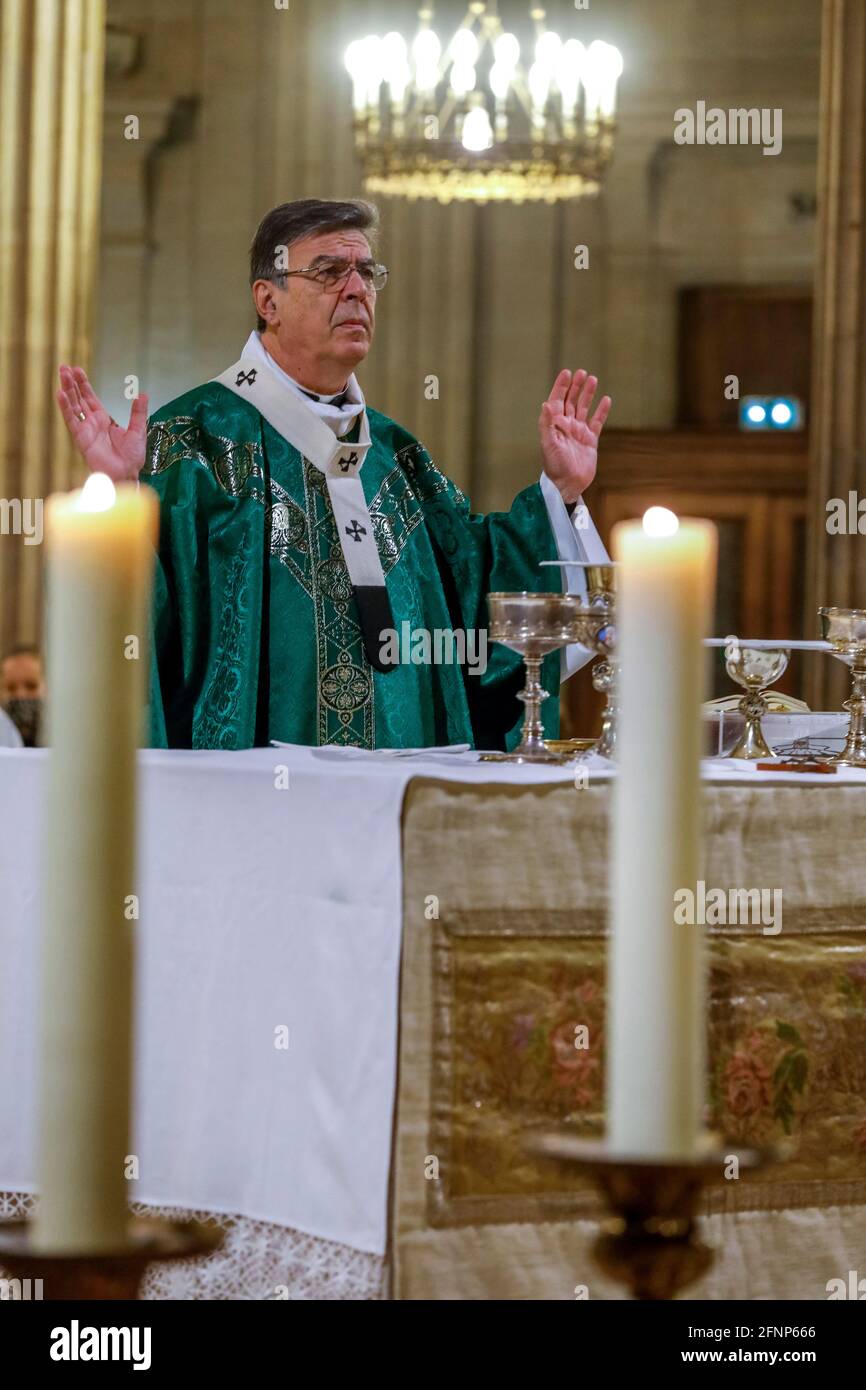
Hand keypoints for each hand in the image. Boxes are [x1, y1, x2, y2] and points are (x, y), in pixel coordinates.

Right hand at [56, 365, 148, 482]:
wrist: (127, 474)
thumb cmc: (132, 458)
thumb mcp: (138, 431)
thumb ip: (138, 413)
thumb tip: (143, 394)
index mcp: (104, 420)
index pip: (90, 398)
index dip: (83, 385)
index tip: (77, 370)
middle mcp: (92, 423)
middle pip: (79, 399)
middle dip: (72, 383)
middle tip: (64, 367)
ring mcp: (86, 430)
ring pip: (73, 406)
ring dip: (67, 390)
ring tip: (62, 374)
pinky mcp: (81, 438)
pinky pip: (71, 421)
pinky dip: (65, 408)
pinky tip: (60, 394)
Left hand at [539, 369, 610, 503]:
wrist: (568, 484)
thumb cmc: (555, 466)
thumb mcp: (549, 444)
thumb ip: (547, 423)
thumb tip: (546, 404)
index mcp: (554, 425)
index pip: (557, 400)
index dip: (561, 386)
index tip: (566, 372)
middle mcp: (566, 426)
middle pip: (571, 401)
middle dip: (575, 386)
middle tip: (581, 373)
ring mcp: (579, 432)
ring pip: (584, 408)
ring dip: (587, 394)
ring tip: (593, 379)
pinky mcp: (590, 440)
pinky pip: (597, 422)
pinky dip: (601, 412)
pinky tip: (606, 400)